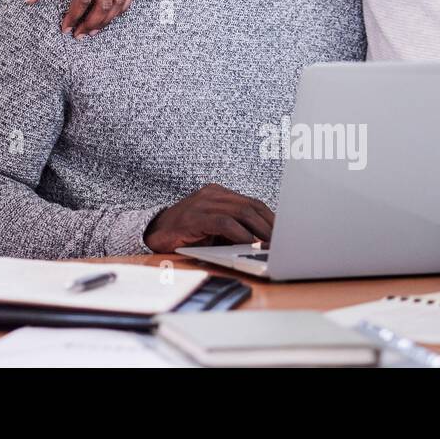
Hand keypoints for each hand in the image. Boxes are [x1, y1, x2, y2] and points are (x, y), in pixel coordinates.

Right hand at [143, 184, 275, 252]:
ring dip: (260, 230)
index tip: (286, 232)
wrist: (154, 232)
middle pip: (250, 205)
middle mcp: (212, 194)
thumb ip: (235, 229)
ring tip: (271, 244)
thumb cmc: (187, 233)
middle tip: (283, 241)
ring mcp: (203, 203)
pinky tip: (248, 244)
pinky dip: (239, 233)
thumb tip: (264, 241)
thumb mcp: (214, 229)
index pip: (252, 202)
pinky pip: (224, 222)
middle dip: (270, 224)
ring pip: (241, 212)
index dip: (271, 217)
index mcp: (218, 194)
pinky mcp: (195, 217)